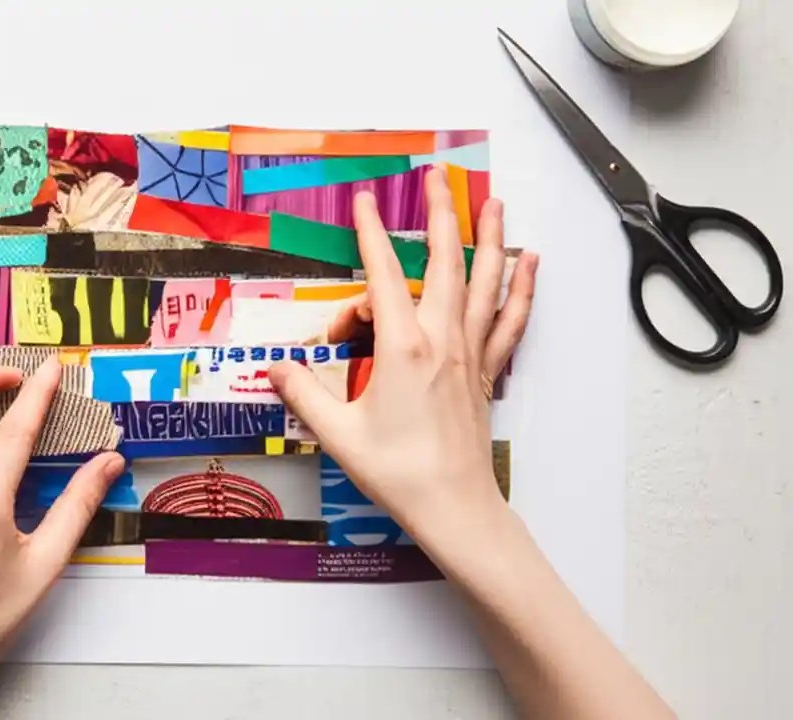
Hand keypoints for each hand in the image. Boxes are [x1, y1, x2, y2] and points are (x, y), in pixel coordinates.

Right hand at [271, 166, 537, 537]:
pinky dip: (521, 290)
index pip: (383, 275)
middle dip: (439, 214)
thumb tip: (276, 368)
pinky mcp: (485, 373)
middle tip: (435, 179)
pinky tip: (529, 265)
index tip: (364, 202)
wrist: (453, 507)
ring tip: (494, 203)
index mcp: (402, 349)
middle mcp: (441, 341)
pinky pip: (508, 321)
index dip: (370, 233)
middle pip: (444, 262)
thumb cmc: (399, 473)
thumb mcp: (338, 433)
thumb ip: (305, 394)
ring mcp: (469, 354)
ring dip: (489, 239)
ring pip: (485, 283)